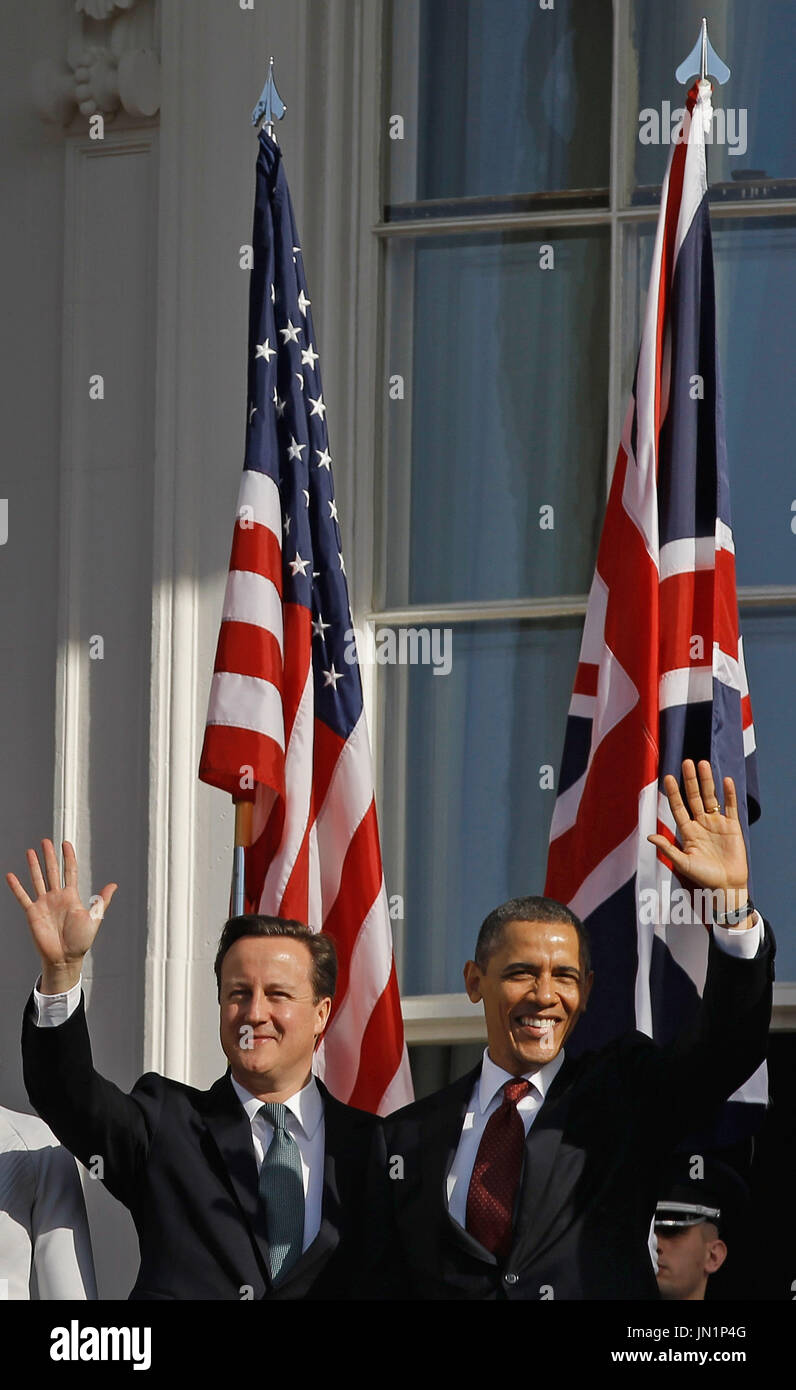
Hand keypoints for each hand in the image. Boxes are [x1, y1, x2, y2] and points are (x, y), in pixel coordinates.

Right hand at [6, 839, 116, 992]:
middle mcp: (57, 897)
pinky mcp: (33, 913)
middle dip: (49, 856)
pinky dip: (17, 887)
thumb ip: (101, 901)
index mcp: (71, 896)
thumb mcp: (94, 919)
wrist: (65, 958)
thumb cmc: (81, 941)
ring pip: (38, 880)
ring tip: (30, 851)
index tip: (66, 843)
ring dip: (34, 866)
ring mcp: (44, 904)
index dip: (68, 857)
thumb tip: (113, 885)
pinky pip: (23, 897)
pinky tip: (11, 876)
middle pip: (53, 871)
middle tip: (46, 841)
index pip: (70, 871)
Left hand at [648, 760, 748, 915]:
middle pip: (695, 797)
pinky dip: (729, 794)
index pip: (679, 807)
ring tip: (703, 764)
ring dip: (708, 781)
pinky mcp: (732, 827)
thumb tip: (648, 837)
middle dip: (691, 781)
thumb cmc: (703, 878)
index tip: (669, 777)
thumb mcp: (682, 863)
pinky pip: (730, 807)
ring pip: (712, 798)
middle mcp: (701, 824)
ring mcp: (717, 824)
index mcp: (688, 831)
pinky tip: (726, 780)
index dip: (674, 793)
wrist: (726, 886)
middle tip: (687, 762)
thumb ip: (667, 849)